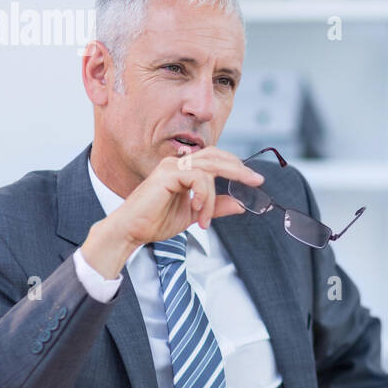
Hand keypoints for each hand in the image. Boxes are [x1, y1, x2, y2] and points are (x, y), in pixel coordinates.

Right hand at [81, 147, 263, 277]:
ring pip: (209, 168)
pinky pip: (198, 178)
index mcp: (184, 168)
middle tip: (256, 181)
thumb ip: (216, 206)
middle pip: (217, 156)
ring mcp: (172, 165)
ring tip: (206, 218)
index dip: (236, 166)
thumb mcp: (195, 214)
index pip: (216, 159)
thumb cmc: (155, 221)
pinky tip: (198, 212)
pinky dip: (204, 197)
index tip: (255, 180)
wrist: (131, 231)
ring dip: (214, 196)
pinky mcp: (167, 174)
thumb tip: (240, 203)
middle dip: (239, 169)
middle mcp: (178, 162)